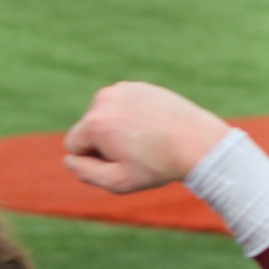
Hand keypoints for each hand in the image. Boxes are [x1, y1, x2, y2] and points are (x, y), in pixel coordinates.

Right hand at [63, 82, 232, 194]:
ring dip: (116, 130)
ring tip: (143, 141)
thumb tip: (70, 159)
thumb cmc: (157, 166)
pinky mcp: (139, 86)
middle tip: (133, 154)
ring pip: (104, 117)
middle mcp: (104, 99)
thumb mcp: (116, 181)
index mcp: (95, 122)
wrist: (198, 142)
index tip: (118, 163)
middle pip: (88, 129)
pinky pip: (122, 107)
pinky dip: (130, 118)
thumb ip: (85, 172)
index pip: (73, 145)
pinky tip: (150, 129)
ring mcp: (123, 89)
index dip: (91, 159)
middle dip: (103, 142)